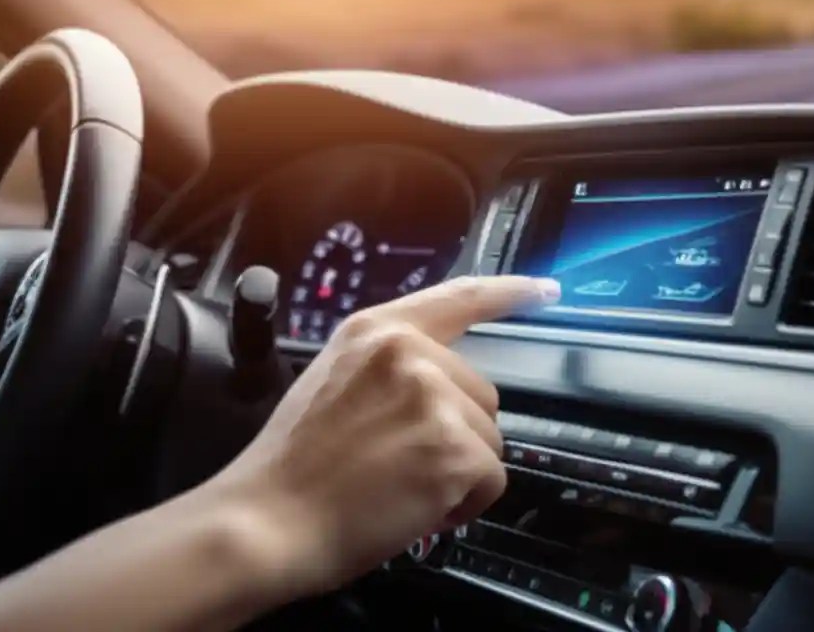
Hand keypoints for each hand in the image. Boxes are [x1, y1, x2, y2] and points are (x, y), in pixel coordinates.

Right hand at [203, 275, 559, 601]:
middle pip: (481, 394)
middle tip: (397, 464)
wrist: (266, 522)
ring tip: (397, 486)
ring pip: (488, 441)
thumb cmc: (291, 469)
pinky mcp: (455, 449)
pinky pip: (490, 481)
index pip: (459, 299)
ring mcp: (434, 399)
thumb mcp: (333, 384)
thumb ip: (388, 369)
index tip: (547, 290)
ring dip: (457, 472)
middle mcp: (409, 354)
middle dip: (454, 435)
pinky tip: (415, 508)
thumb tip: (440, 387)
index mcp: (376, 332)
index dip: (510, 293)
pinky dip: (463, 505)